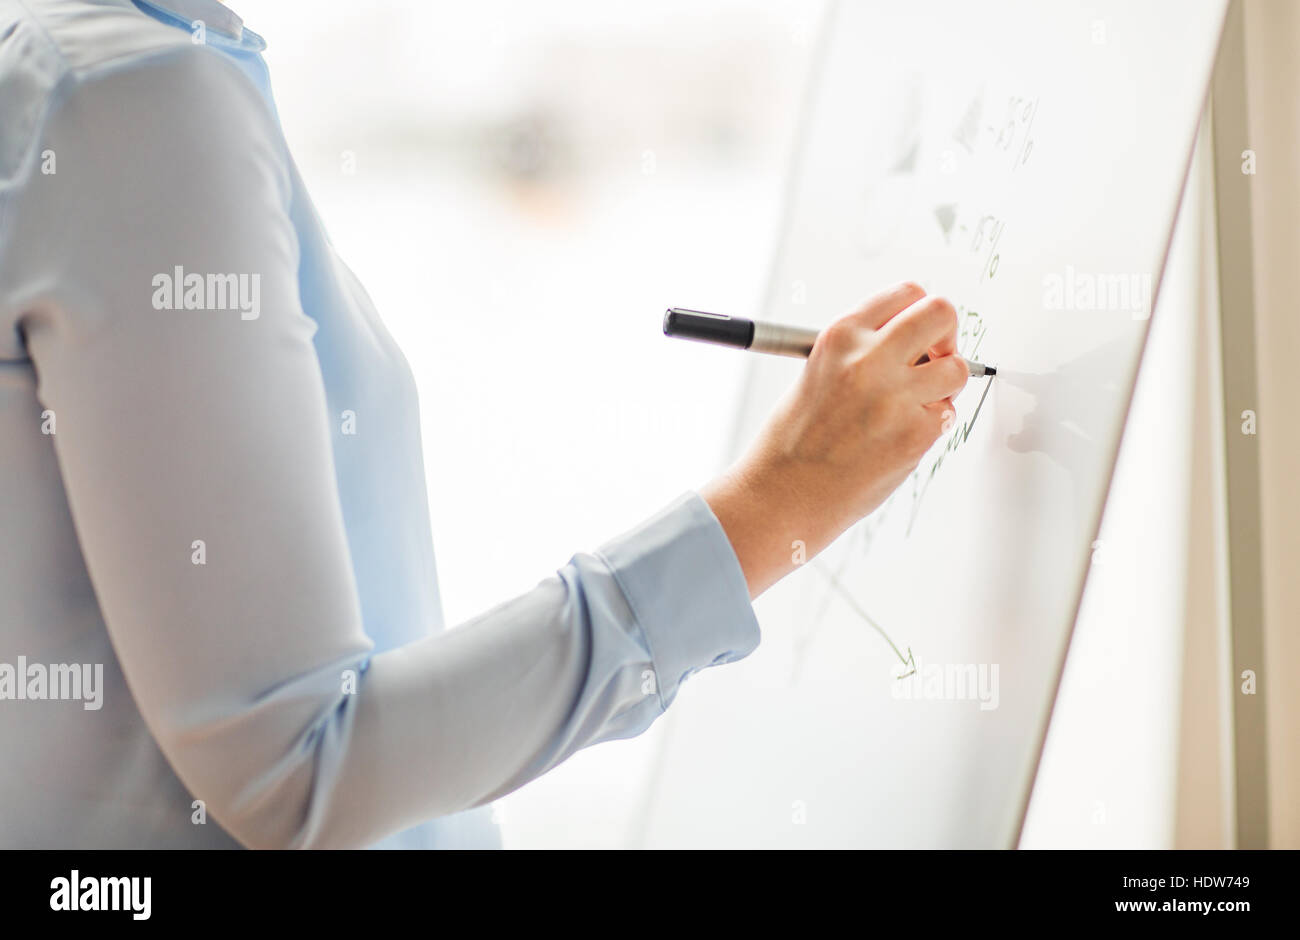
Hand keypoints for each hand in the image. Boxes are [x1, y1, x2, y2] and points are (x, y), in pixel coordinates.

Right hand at [701, 282, 966, 597]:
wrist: (784, 492)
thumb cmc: (796, 439)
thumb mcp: (819, 370)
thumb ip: (863, 349)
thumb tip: (914, 340)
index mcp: (841, 335)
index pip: (907, 293)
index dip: (918, 314)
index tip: (919, 335)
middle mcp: (868, 359)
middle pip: (941, 314)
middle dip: (946, 335)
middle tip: (936, 358)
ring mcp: (894, 397)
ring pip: (957, 368)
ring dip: (944, 385)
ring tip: (912, 405)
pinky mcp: (915, 434)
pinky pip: (947, 415)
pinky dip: (931, 424)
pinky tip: (898, 436)